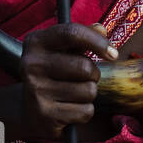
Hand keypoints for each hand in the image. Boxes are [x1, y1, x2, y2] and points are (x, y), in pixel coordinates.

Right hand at [16, 21, 117, 139]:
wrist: (29, 112)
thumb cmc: (52, 75)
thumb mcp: (61, 51)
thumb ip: (81, 38)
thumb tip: (100, 29)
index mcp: (35, 42)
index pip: (72, 33)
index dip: (97, 42)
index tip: (113, 54)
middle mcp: (31, 64)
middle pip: (84, 67)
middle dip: (93, 74)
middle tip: (83, 78)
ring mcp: (36, 90)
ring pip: (88, 90)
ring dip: (88, 94)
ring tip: (74, 94)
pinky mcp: (45, 114)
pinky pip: (85, 111)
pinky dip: (84, 112)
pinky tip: (69, 109)